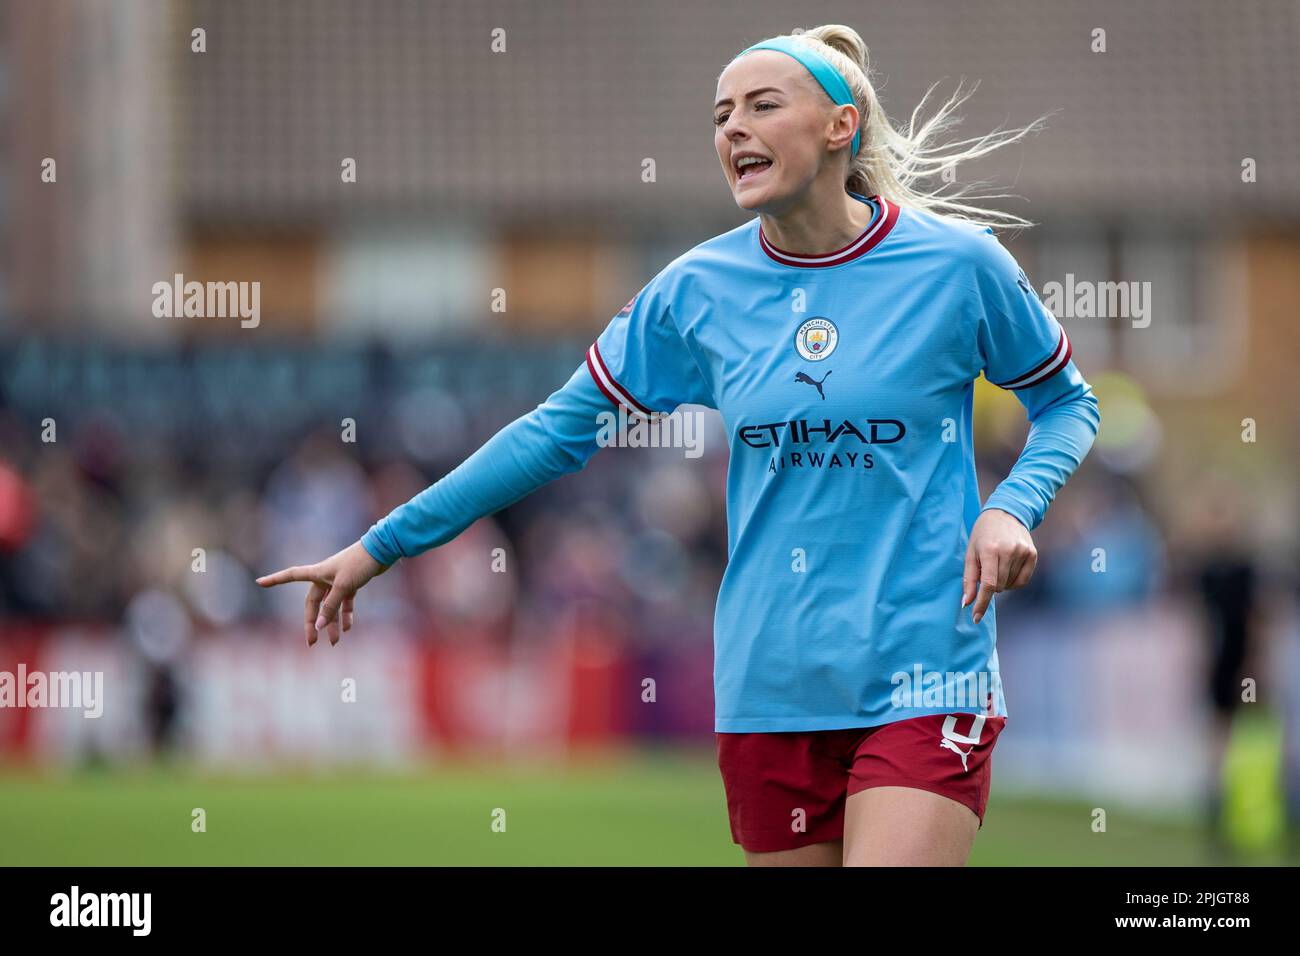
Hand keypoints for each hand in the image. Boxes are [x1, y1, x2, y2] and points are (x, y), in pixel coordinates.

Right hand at [256, 540, 390, 645]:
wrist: (382, 551)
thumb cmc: (359, 564)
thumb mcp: (343, 587)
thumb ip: (330, 607)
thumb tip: (318, 625)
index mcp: (317, 572)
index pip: (291, 576)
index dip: (275, 580)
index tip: (259, 582)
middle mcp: (325, 577)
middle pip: (314, 603)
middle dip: (313, 623)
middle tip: (312, 642)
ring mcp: (338, 581)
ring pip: (331, 606)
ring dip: (332, 623)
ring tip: (335, 642)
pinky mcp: (352, 583)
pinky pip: (345, 603)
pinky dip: (346, 615)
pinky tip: (348, 628)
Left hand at [961, 509, 1036, 624]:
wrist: (1005, 513)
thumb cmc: (983, 535)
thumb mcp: (970, 553)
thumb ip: (969, 579)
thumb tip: (966, 603)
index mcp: (990, 550)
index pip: (987, 585)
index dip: (981, 603)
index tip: (975, 618)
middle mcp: (1009, 551)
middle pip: (999, 586)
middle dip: (990, 587)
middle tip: (986, 571)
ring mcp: (1023, 552)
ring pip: (1010, 585)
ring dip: (1001, 582)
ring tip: (997, 564)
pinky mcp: (1033, 554)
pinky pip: (1023, 580)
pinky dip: (1013, 581)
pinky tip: (1008, 569)